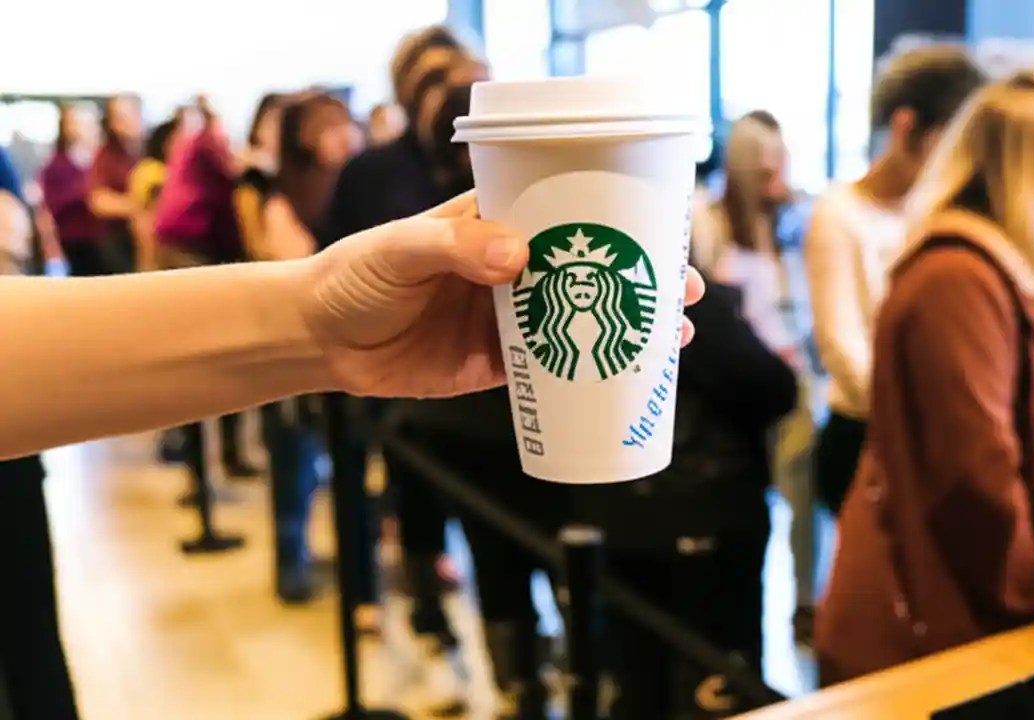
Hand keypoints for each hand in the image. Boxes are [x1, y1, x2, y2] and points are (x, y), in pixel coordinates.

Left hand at [300, 191, 704, 397]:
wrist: (318, 339)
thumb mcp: (399, 250)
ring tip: (677, 339)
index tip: (662, 232)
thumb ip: (454, 247)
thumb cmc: (355, 276)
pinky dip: (590, 376)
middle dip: (641, 281)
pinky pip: (553, 370)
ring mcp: (508, 319)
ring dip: (628, 330)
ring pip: (583, 321)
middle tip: (687, 293)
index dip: (618, 224)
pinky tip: (627, 381)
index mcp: (494, 227)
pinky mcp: (496, 366)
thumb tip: (517, 254)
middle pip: (591, 272)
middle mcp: (511, 270)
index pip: (569, 216)